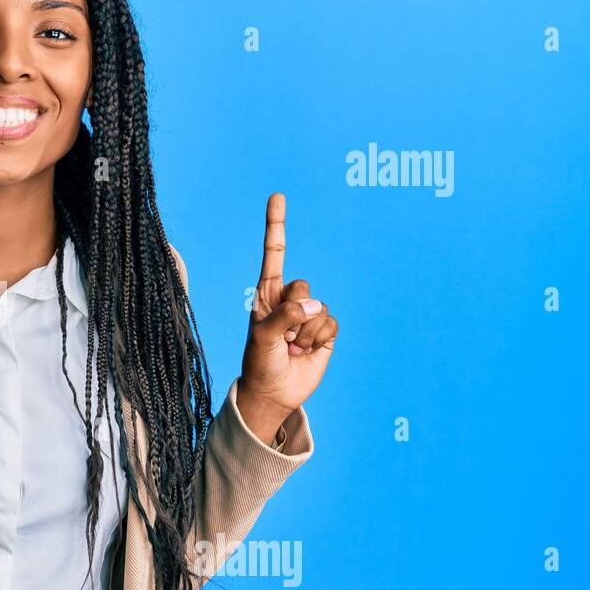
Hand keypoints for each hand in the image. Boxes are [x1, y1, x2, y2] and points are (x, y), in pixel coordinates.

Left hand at [237, 193, 337, 435]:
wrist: (273, 393)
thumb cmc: (258, 362)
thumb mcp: (262, 337)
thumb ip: (284, 315)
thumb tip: (315, 304)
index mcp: (266, 293)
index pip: (275, 254)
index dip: (277, 226)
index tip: (278, 196)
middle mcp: (288, 300)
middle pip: (302, 286)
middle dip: (293, 313)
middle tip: (281, 335)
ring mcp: (308, 315)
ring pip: (319, 308)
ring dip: (303, 332)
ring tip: (290, 347)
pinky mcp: (325, 331)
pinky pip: (331, 323)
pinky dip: (318, 339)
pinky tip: (305, 351)